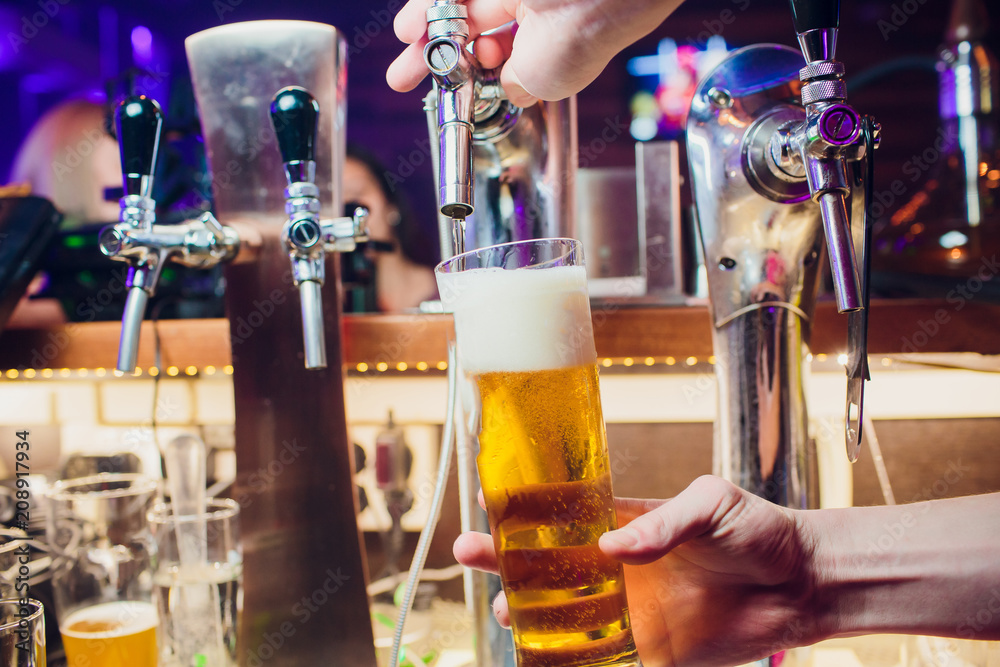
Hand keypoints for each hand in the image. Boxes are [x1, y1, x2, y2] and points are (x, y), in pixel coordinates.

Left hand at [387, 0, 683, 105]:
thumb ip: (514, 87)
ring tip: (404, 51)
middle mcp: (531, 18)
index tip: (450, 91)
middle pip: (471, 39)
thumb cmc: (578, 38)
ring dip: (426, 34)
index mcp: (549, 48)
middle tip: (406, 76)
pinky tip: (409, 27)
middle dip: (436, 59)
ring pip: (459, 14)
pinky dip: (428, 9)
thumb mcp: (539, 86)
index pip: (500, 64)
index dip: (469, 78)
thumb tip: (503, 88)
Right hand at [453, 475, 821, 666]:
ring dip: (529, 617)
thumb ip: (663, 522)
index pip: (561, 516)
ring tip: (505, 612)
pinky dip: (573, 666)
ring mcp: (630, 612)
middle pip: (548, 567)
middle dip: (505, 562)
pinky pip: (602, 662)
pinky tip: (544, 662)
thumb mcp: (711, 504)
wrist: (801, 584)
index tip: (486, 508)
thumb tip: (612, 547)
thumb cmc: (757, 529)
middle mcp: (618, 568)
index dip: (521, 512)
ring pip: (564, 618)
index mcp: (626, 525)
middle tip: (470, 556)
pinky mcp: (650, 653)